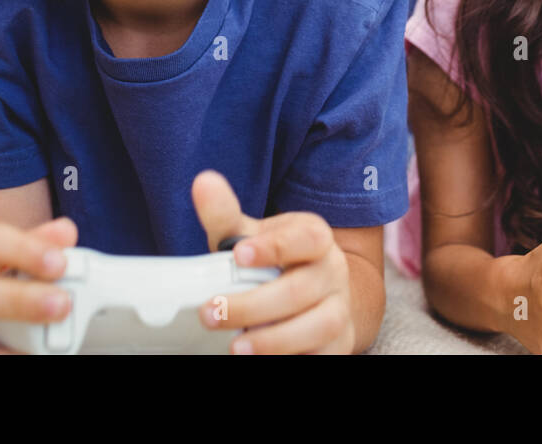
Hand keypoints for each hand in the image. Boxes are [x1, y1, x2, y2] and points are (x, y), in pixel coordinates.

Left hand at [192, 170, 354, 353]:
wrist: (322, 297)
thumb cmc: (277, 264)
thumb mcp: (251, 238)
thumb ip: (225, 215)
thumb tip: (203, 182)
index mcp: (315, 238)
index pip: (305, 238)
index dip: (274, 247)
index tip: (238, 255)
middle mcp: (333, 272)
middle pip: (301, 290)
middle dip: (253, 305)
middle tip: (210, 313)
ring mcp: (339, 310)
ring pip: (319, 326)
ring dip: (275, 340)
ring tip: (236, 347)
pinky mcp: (338, 346)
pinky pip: (323, 355)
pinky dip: (293, 358)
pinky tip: (262, 359)